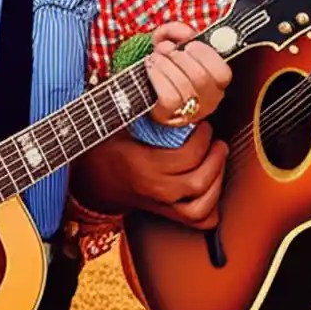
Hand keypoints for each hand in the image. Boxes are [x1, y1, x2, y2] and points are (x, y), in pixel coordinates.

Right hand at [72, 122, 227, 228]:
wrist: (92, 181)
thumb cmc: (106, 149)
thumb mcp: (117, 125)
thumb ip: (139, 110)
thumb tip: (163, 88)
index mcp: (143, 167)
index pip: (186, 158)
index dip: (202, 139)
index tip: (203, 124)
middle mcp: (155, 190)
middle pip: (199, 182)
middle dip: (216, 158)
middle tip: (216, 140)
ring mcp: (161, 206)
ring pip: (203, 207)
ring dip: (217, 182)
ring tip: (218, 160)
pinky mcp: (166, 214)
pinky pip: (198, 221)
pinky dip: (212, 207)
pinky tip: (212, 186)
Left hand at [145, 23, 232, 125]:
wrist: (142, 85)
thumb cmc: (164, 64)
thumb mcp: (170, 41)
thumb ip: (177, 30)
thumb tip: (186, 33)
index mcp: (216, 82)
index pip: (223, 74)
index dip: (206, 56)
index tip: (189, 45)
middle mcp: (208, 100)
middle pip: (201, 78)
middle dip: (180, 58)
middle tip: (166, 49)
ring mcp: (189, 112)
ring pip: (184, 87)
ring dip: (166, 66)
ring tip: (155, 58)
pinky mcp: (169, 117)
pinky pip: (169, 98)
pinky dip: (158, 78)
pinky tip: (150, 68)